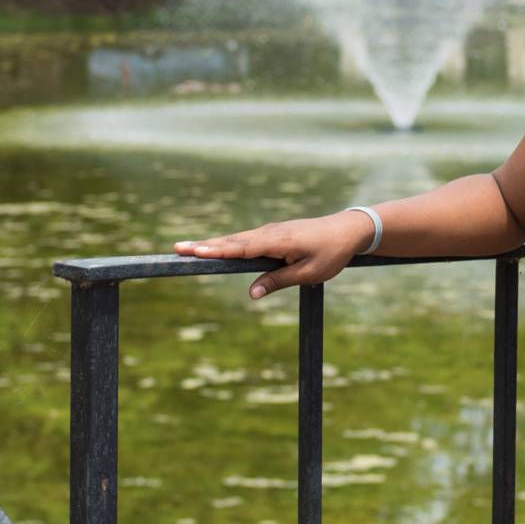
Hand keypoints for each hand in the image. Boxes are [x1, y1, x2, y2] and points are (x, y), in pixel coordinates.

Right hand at [173, 210, 379, 300]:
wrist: (348, 230)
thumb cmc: (331, 253)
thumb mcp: (308, 273)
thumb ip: (278, 281)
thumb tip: (251, 293)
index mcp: (277, 241)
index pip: (240, 248)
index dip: (216, 251)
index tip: (193, 252)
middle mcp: (269, 233)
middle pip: (230, 241)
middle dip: (203, 245)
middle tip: (176, 248)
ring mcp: (269, 231)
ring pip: (236, 239)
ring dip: (211, 244)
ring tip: (187, 248)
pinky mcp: (272, 234)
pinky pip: (245, 240)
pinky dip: (227, 243)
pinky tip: (214, 248)